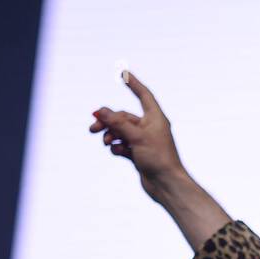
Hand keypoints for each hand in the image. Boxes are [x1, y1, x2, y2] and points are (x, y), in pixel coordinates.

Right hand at [89, 70, 185, 200]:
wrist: (167, 185)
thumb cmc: (158, 159)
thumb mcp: (136, 137)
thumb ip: (117, 123)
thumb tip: (100, 111)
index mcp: (156, 118)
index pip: (143, 95)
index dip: (133, 83)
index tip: (123, 72)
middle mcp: (151, 128)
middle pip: (123, 117)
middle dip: (108, 121)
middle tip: (93, 127)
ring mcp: (144, 142)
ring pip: (121, 132)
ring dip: (110, 135)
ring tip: (106, 141)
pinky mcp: (139, 155)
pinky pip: (123, 145)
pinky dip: (118, 147)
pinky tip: (118, 152)